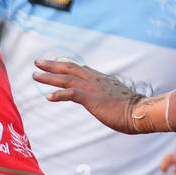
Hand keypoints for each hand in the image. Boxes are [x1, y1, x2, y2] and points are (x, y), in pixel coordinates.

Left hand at [33, 59, 147, 132]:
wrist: (139, 112)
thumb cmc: (128, 108)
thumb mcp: (113, 97)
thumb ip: (104, 95)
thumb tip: (100, 99)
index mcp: (99, 79)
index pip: (79, 69)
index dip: (65, 66)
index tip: (53, 63)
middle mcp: (95, 80)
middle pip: (70, 69)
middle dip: (52, 65)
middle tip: (38, 62)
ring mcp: (93, 88)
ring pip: (67, 79)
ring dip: (50, 77)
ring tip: (35, 76)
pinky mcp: (93, 99)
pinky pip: (73, 95)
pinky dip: (60, 95)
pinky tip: (48, 97)